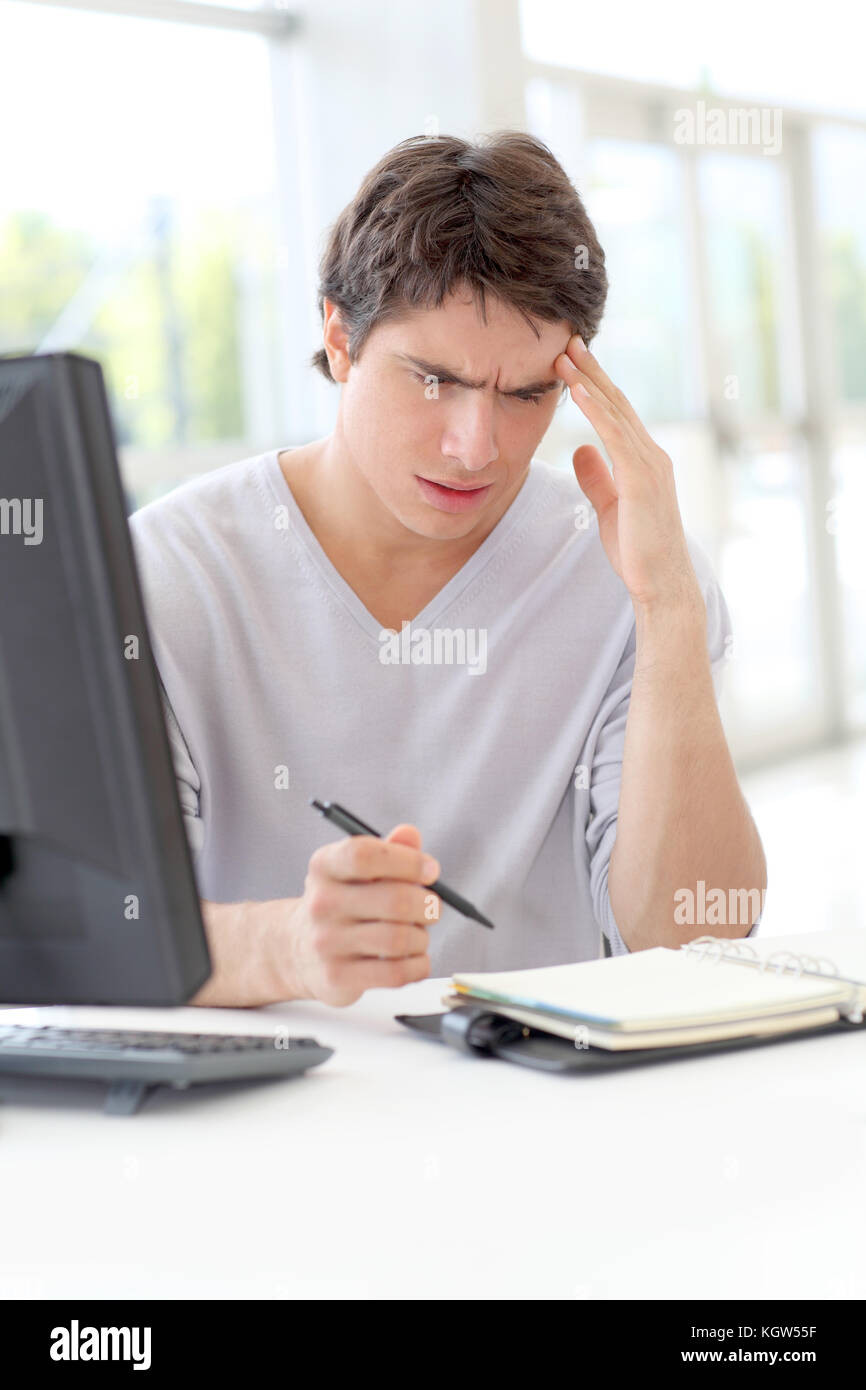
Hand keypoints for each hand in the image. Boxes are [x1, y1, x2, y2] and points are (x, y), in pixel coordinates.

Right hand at [287, 824, 440, 1005]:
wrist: (297, 950)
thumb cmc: (342, 904)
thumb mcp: (356, 871)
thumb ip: (388, 851)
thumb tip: (410, 835)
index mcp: (325, 867)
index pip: (365, 855)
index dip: (408, 861)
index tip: (430, 870)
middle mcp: (321, 903)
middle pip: (395, 901)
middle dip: (427, 905)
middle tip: (432, 907)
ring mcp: (326, 943)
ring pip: (399, 939)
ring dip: (421, 937)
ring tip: (417, 935)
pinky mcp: (337, 977)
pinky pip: (396, 973)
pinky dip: (418, 965)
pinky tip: (413, 957)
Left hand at [554, 335, 701, 611]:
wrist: (662, 583)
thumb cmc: (638, 551)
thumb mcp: (610, 506)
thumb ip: (597, 476)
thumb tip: (580, 449)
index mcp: (644, 460)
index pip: (617, 414)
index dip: (595, 386)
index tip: (573, 361)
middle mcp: (651, 455)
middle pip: (617, 403)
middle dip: (592, 371)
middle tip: (569, 340)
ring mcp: (650, 465)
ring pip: (616, 413)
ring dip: (589, 382)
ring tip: (564, 356)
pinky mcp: (642, 479)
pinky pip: (616, 436)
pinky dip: (596, 410)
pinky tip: (578, 390)